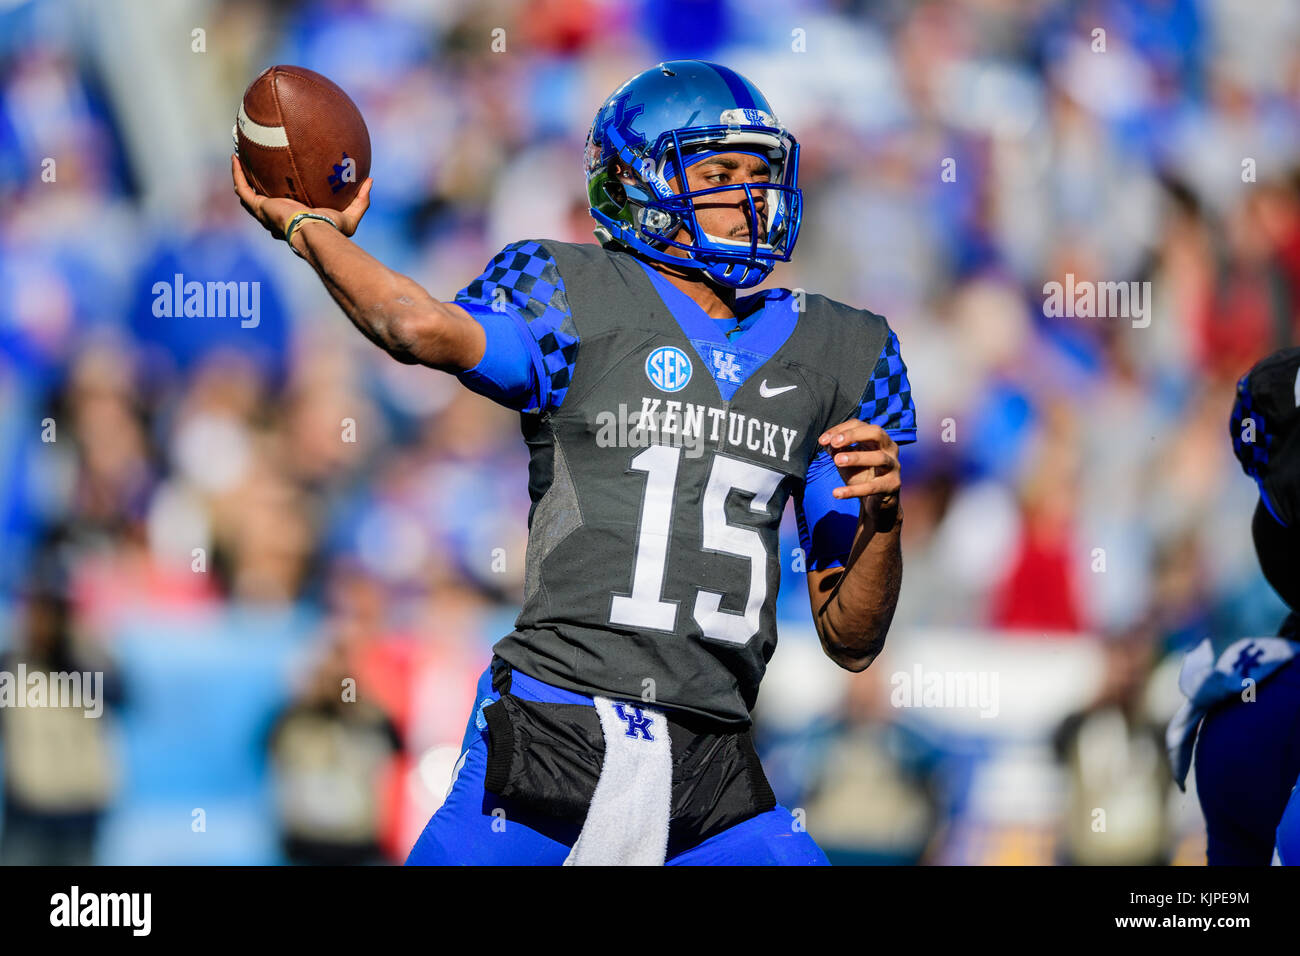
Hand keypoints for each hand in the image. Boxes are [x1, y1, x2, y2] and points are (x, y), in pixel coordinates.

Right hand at [231, 153, 371, 239]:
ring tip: (240, 157)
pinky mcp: (259, 207)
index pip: (286, 210)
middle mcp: (276, 217)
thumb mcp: (351, 215)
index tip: (285, 181)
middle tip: (257, 166)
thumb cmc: (331, 229)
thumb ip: (361, 199)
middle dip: (258, 185)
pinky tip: (236, 157)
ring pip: (247, 194)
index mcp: (295, 220)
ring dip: (242, 176)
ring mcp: (265, 213)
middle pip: (263, 200)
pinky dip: (237, 173)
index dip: (283, 197)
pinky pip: (242, 188)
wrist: (314, 232)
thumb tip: (370, 180)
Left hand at [818, 419, 900, 514]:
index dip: (841, 430)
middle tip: (834, 443)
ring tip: (836, 461)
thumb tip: (824, 440)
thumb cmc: (860, 474)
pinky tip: (837, 493)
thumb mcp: (846, 458)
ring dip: (856, 457)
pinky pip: (873, 487)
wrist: (874, 500)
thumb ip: (836, 448)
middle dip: (854, 435)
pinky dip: (854, 490)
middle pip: (876, 433)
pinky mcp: (892, 485)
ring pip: (879, 458)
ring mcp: (894, 466)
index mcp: (877, 438)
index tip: (823, 440)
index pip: (859, 425)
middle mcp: (889, 448)